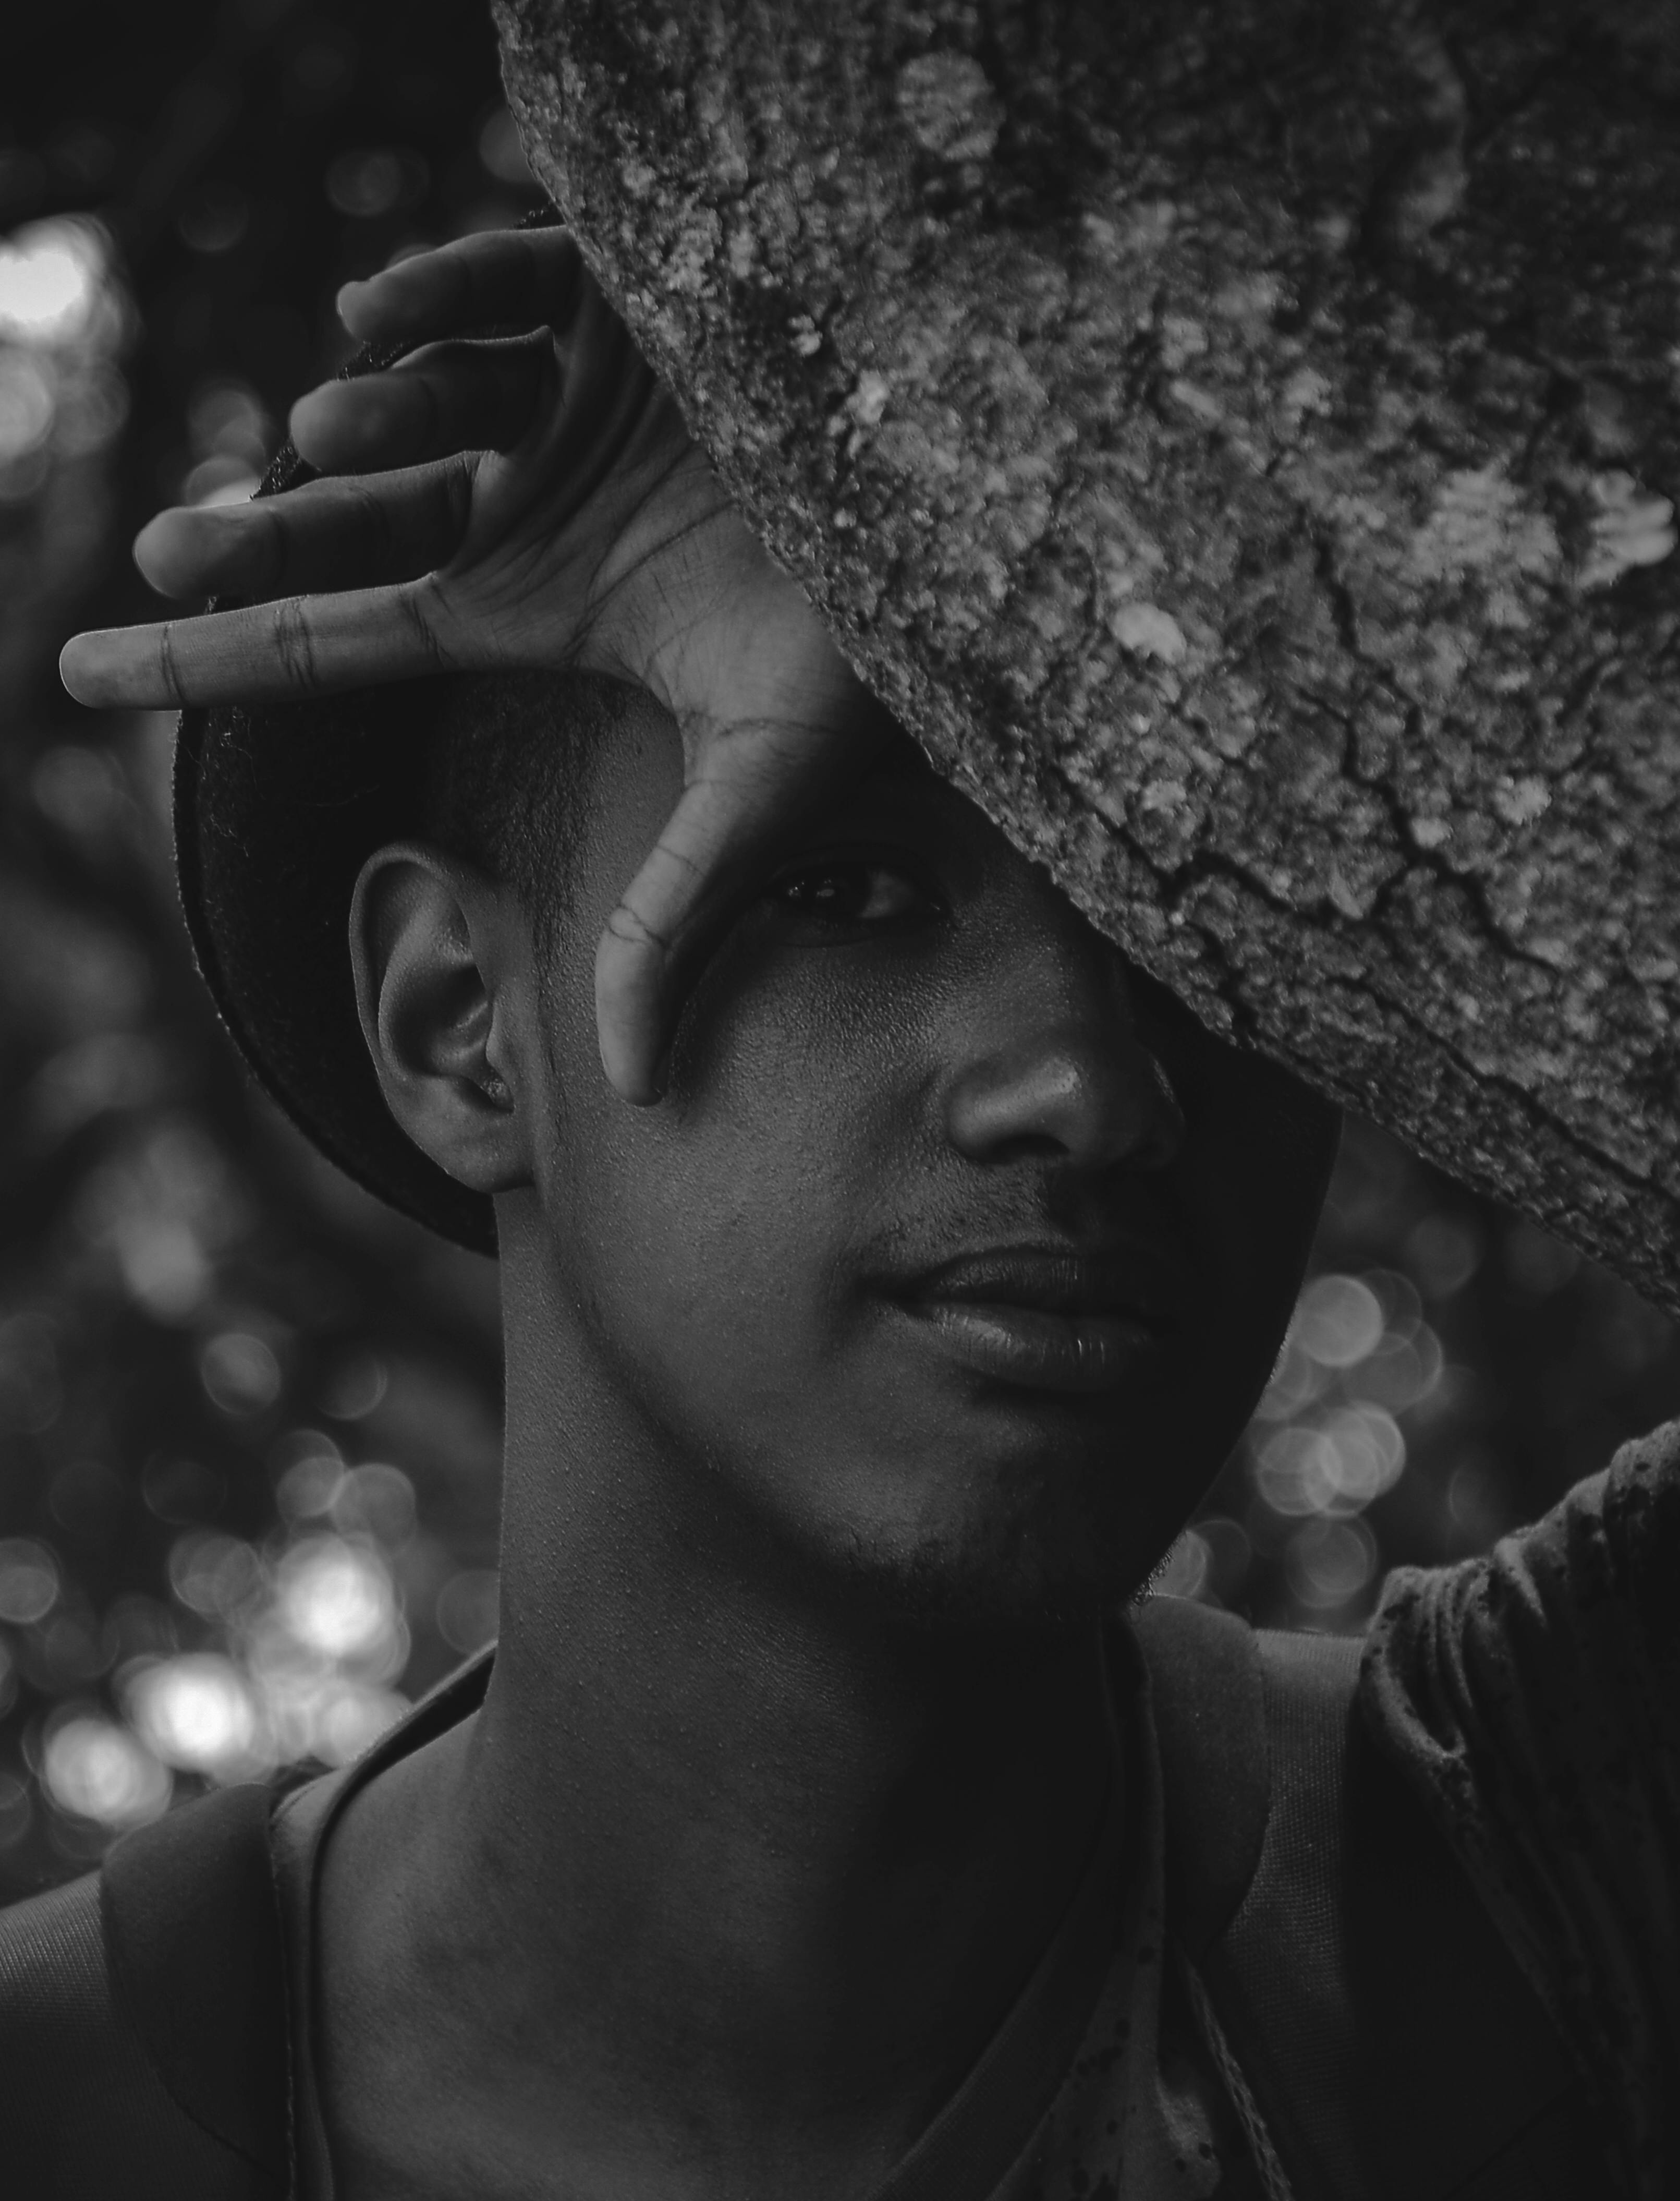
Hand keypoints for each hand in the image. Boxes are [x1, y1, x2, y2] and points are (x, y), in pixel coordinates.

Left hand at [59, 226, 894, 1100]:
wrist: (982, 515)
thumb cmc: (882, 644)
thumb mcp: (763, 789)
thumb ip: (675, 914)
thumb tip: (632, 1091)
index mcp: (537, 605)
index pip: (339, 635)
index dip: (207, 650)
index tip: (74, 669)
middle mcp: (535, 500)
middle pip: (351, 514)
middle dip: (250, 531)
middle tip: (163, 540)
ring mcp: (573, 398)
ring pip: (420, 393)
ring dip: (364, 412)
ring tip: (321, 431)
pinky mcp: (625, 300)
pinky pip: (501, 279)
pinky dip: (434, 290)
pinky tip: (377, 315)